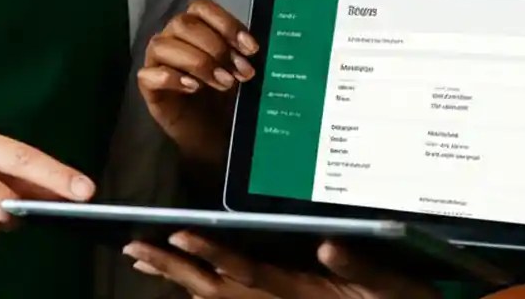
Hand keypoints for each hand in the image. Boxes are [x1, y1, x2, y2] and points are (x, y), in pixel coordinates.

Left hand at [124, 232, 438, 298]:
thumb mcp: (391, 286)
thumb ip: (361, 268)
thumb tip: (327, 248)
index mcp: (301, 292)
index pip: (247, 271)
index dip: (211, 253)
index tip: (179, 232)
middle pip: (216, 288)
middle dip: (174, 267)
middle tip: (134, 248)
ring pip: (216, 298)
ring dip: (178, 278)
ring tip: (143, 258)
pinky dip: (201, 290)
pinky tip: (182, 277)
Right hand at [138, 0, 258, 164]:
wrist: (214, 134)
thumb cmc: (227, 97)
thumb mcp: (241, 72)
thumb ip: (243, 55)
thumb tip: (254, 47)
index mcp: (196, 27)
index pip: (202, 7)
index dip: (226, 24)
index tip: (251, 49)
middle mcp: (173, 38)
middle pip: (184, 24)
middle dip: (216, 47)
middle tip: (241, 72)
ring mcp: (156, 62)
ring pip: (162, 45)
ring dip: (197, 62)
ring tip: (223, 83)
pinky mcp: (148, 88)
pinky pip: (148, 74)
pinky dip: (171, 77)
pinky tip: (193, 88)